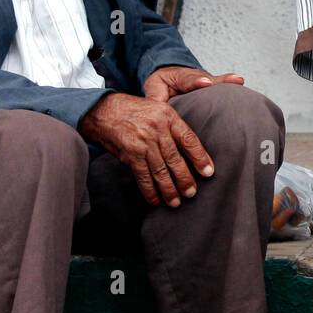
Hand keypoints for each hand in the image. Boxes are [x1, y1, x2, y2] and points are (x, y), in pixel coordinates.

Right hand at [78, 92, 212, 206]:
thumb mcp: (158, 110)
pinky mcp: (130, 154)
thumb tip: (189, 152)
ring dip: (169, 189)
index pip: (189, 140)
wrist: (103, 111)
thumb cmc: (135, 112)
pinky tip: (155, 200)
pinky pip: (143, 175)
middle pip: (175, 159)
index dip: (200, 157)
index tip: (209, 172)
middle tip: (192, 193)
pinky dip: (149, 190)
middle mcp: (157, 129)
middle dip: (185, 179)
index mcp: (168, 116)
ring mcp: (143, 142)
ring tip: (176, 202)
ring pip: (160, 170)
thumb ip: (172, 127)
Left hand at [144, 66, 243, 101]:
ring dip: (227, 82)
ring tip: (238, 80)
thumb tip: (155, 107)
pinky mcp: (214, 87)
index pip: (189, 80)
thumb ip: (155, 96)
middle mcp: (196, 77)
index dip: (198, 81)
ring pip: (217, 82)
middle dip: (217, 81)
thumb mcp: (154, 86)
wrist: (171, 74)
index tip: (205, 83)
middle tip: (225, 81)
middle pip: (208, 79)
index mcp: (180, 78)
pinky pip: (223, 85)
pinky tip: (241, 81)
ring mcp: (207, 81)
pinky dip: (231, 83)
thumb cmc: (162, 82)